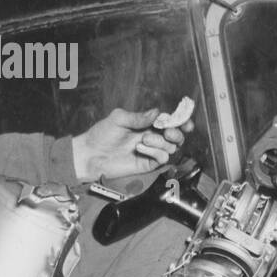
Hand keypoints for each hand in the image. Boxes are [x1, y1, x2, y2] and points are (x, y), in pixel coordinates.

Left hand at [71, 107, 192, 181]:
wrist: (91, 154)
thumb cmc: (101, 134)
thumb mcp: (119, 118)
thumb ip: (139, 117)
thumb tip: (157, 113)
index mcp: (147, 124)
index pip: (169, 122)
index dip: (180, 122)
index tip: (186, 123)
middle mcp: (152, 137)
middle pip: (176, 136)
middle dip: (176, 133)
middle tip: (168, 132)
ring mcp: (150, 151)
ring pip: (171, 147)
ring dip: (161, 142)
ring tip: (143, 141)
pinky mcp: (147, 164)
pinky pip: (162, 159)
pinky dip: (156, 153)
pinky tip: (141, 149)